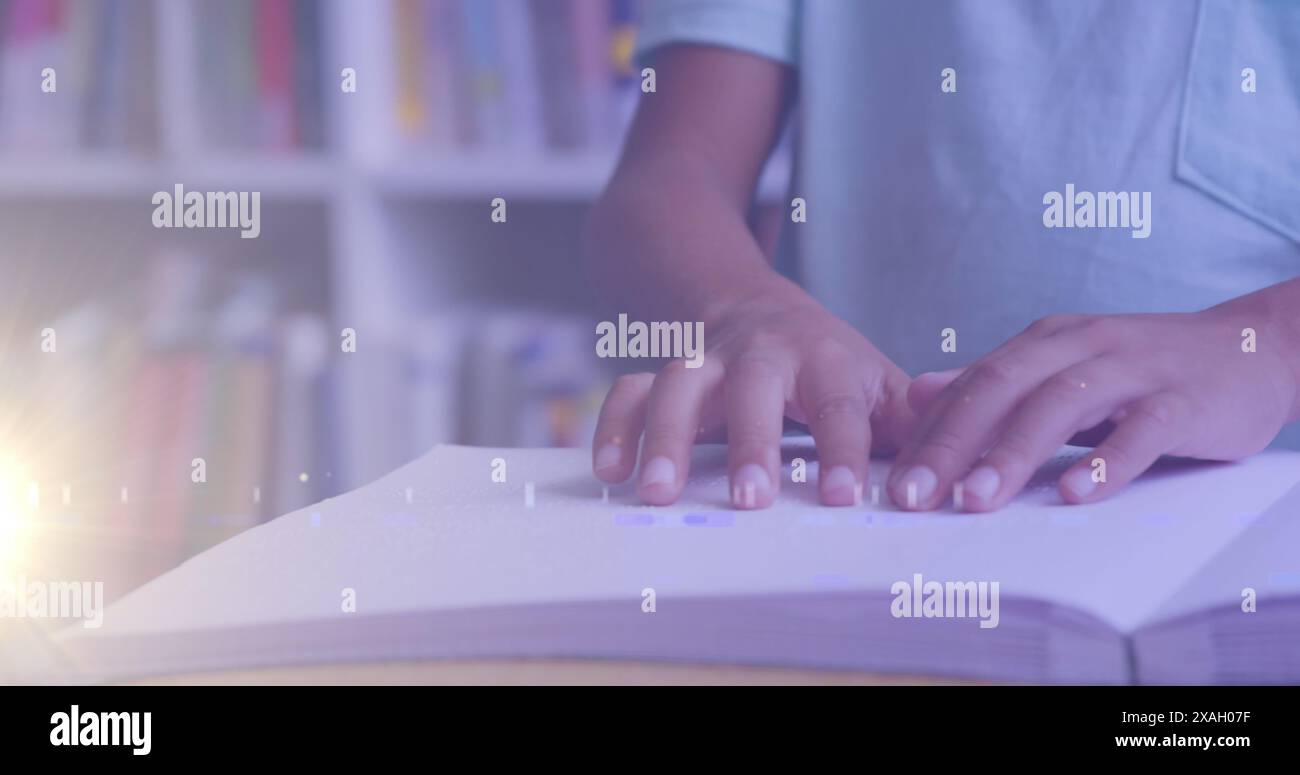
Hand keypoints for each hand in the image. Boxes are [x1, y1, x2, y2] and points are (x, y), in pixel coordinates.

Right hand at [592, 284, 915, 508]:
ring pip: (679, 382)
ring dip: (664, 435)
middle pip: (752, 386)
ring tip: (656, 492)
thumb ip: (911, 420)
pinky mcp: (663, 370)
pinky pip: (630, 389)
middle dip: (749, 441)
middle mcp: (760, 353)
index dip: (843, 450)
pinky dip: (614, 424)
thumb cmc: (824, 363)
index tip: (842, 499)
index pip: (838, 404)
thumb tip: (955, 455)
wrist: (753, 305)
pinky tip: (610, 470)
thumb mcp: (874, 379)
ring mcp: (706, 359)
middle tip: (749, 499)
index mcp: (823, 359)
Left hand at [888, 302, 1298, 511]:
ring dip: (1013, 453)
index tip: (892, 483)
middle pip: (1001, 390)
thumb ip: (993, 381)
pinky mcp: (1184, 399)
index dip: (928, 434)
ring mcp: (1133, 370)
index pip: (972, 386)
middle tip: (914, 497)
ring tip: (975, 500)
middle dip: (951, 445)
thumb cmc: (1144, 370)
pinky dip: (1107, 460)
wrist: (1253, 348)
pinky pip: (1141, 429)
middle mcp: (1080, 347)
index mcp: (1044, 342)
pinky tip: (1077, 494)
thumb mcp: (1062, 366)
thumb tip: (917, 395)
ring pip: (1061, 405)